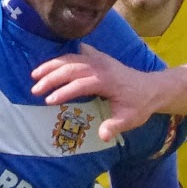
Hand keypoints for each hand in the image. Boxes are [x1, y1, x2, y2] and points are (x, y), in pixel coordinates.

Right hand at [30, 44, 158, 141]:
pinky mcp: (98, 57)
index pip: (80, 84)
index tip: (48, 101)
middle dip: (51, 78)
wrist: (151, 88)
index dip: (63, 92)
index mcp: (106, 81)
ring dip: (51, 65)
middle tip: (34, 90)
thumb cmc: (139, 105)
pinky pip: (77, 52)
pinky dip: (63, 56)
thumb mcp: (129, 119)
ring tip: (35, 75)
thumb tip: (103, 136)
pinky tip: (52, 63)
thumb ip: (114, 126)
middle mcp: (101, 66)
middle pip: (71, 68)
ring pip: (71, 58)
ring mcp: (99, 59)